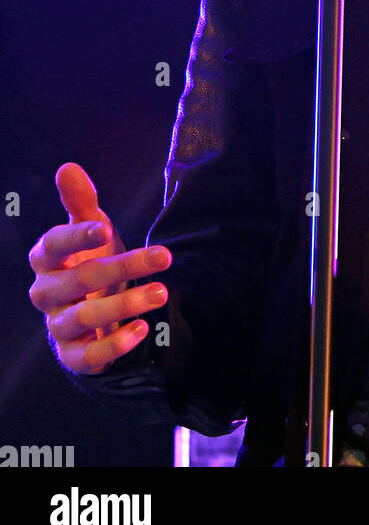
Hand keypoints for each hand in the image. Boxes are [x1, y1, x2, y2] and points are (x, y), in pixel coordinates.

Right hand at [27, 162, 171, 375]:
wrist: (91, 308)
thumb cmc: (89, 258)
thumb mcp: (90, 228)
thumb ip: (80, 201)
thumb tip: (68, 167)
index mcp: (47, 258)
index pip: (53, 245)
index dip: (76, 237)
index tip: (105, 228)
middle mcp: (47, 292)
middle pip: (80, 280)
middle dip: (124, 267)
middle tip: (164, 256)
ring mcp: (58, 325)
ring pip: (84, 318)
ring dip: (124, 304)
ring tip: (162, 292)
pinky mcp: (72, 355)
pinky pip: (87, 357)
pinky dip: (114, 345)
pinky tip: (142, 329)